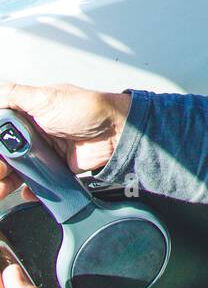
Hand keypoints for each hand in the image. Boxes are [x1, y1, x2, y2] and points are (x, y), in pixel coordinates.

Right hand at [0, 81, 131, 202]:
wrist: (115, 131)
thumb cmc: (86, 109)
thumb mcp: (45, 97)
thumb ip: (15, 95)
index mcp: (27, 113)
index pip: (1, 130)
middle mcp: (33, 132)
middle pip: (6, 153)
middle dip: (0, 166)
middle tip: (1, 172)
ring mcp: (44, 151)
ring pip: (18, 169)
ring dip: (8, 181)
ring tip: (4, 188)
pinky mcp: (56, 168)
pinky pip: (38, 181)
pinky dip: (31, 189)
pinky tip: (26, 192)